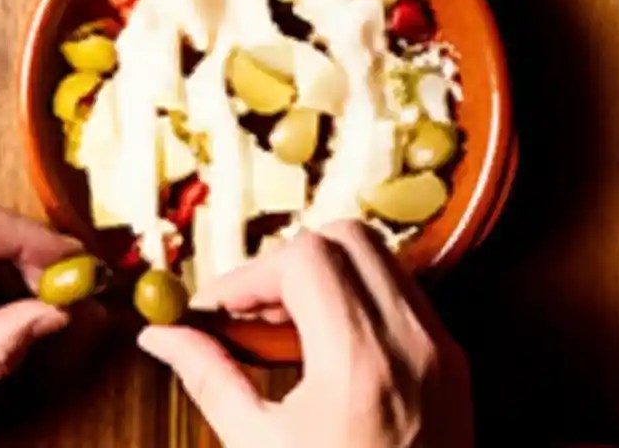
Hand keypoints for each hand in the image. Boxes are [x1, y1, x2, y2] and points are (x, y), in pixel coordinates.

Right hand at [138, 220, 473, 447]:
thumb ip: (210, 379)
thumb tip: (163, 338)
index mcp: (360, 363)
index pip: (305, 259)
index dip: (249, 276)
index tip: (218, 309)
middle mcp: (412, 344)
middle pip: (347, 239)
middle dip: (289, 263)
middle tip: (251, 311)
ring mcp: (442, 353)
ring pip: (381, 262)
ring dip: (327, 278)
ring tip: (284, 332)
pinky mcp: (455, 366)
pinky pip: (405, 299)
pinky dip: (360, 303)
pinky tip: (325, 349)